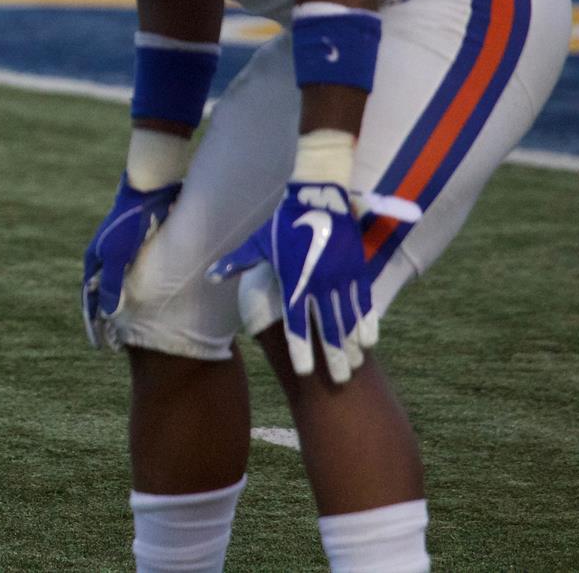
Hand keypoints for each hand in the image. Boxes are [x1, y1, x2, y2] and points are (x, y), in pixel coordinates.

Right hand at [80, 175, 181, 347]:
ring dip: (117, 308)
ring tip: (126, 328)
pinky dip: (131, 295)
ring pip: (115, 288)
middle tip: (110, 343)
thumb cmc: (130, 226)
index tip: (100, 346)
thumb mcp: (117, 257)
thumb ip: (112, 284)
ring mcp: (117, 254)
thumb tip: (108, 314)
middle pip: (100, 296)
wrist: (146, 194)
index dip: (94, 324)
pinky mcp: (134, 249)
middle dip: (103, 320)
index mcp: (93, 262)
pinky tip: (143, 303)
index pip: (90, 301)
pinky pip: (130, 279)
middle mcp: (102, 259)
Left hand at [210, 179, 376, 382]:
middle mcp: (320, 284)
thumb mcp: (258, 243)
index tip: (303, 371)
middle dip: (333, 356)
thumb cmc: (283, 222)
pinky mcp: (358, 270)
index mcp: (294, 281)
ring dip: (352, 345)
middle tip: (337, 382)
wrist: (317, 196)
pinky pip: (365, 302)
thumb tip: (209, 278)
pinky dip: (368, 322)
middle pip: (328, 328)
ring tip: (354, 368)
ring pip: (349, 319)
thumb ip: (236, 264)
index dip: (300, 348)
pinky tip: (369, 342)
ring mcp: (342, 278)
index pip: (296, 323)